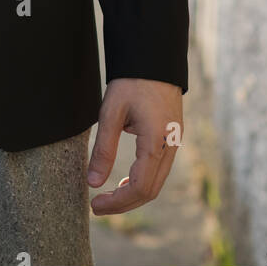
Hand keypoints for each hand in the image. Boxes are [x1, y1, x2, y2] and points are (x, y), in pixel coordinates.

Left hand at [87, 77, 182, 214]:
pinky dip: (142, 181)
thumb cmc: (132, 82)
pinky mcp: (172, 138)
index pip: (139, 187)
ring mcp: (174, 143)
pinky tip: (125, 180)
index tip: (94, 205)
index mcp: (155, 143)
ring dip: (133, 194)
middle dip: (124, 204)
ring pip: (157, 182)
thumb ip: (104, 149)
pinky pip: (160, 169)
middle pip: (150, 191)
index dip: (117, 202)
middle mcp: (170, 147)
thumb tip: (92, 182)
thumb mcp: (111, 112)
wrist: (155, 59)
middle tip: (97, 207)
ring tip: (108, 197)